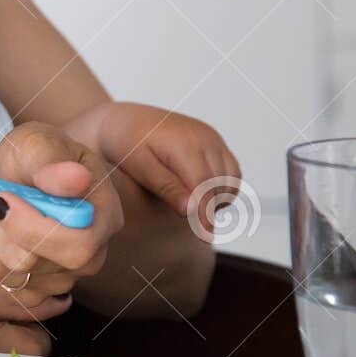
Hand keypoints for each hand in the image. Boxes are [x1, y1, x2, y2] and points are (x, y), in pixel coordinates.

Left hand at [0, 122, 124, 303]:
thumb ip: (51, 160)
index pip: (75, 247)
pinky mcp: (20, 293)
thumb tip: (71, 178)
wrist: (34, 177)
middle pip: (26, 262)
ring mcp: (54, 283)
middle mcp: (86, 261)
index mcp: (103, 221)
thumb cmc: (42, 157)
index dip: (29, 227)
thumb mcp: (41, 143)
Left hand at [95, 102, 241, 233]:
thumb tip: (191, 210)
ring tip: (195, 211)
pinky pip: (230, 170)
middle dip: (210, 207)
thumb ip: (166, 187)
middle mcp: (205, 138)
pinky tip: (201, 197)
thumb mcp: (140, 167)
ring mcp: (212, 138)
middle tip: (195, 228)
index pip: (204, 184)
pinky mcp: (214, 141)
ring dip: (219, 198)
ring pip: (230, 179)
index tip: (205, 235)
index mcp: (185, 143)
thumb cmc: (126, 143)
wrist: (125, 120)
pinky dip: (222, 187)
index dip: (205, 212)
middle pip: (220, 184)